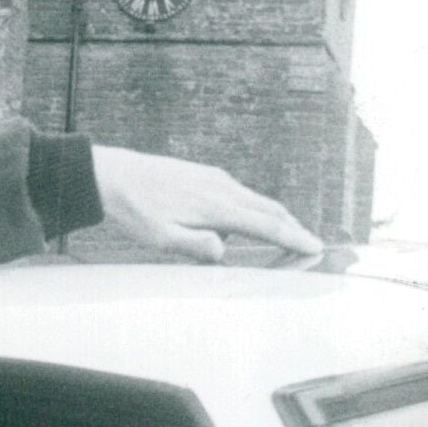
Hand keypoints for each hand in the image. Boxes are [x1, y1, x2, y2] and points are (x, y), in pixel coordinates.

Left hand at [91, 146, 322, 262]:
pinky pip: (240, 195)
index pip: (265, 225)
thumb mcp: (160, 238)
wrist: (112, 176)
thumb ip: (194, 246)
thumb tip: (224, 251)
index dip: (293, 238)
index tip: (315, 248)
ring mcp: (215, 178)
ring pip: (256, 200)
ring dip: (274, 219)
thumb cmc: (134, 210)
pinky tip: (245, 224)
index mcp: (215, 206)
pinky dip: (254, 210)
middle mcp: (222, 187)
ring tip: (287, 238)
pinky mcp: (206, 175)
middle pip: (270, 209)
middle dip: (294, 228)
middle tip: (312, 246)